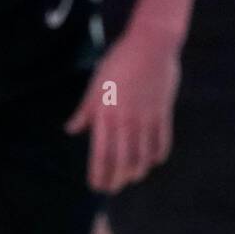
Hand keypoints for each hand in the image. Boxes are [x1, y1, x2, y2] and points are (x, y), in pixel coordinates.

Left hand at [65, 23, 180, 193]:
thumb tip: (71, 130)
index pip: (101, 154)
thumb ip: (85, 111)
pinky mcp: (163, 116)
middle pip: (122, 162)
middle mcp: (126, 120)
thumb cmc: (119, 62)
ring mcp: (146, 120)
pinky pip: (161, 145)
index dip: (98, 174)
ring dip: (136, 172)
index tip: (96, 187)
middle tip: (112, 188)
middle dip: (116, 180)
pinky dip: (156, 157)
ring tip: (131, 176)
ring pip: (143, 158)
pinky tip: (151, 160)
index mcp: (106, 113)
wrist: (150, 45)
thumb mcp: (97, 84)